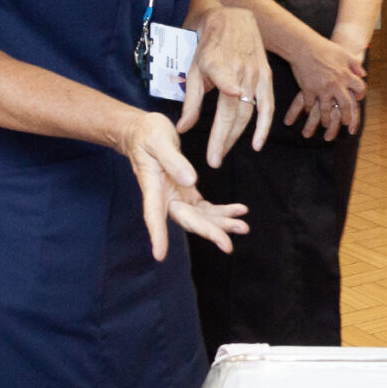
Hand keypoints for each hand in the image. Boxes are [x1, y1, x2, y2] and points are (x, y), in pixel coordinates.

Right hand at [117, 109, 249, 260]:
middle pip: (187, 220)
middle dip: (208, 232)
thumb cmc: (146, 134)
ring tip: (243, 227)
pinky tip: (240, 211)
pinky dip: (222, 211)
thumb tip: (191, 181)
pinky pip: (205, 207)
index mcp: (152, 187)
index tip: (160, 255)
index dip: (157, 235)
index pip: (153, 214)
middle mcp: (164, 198)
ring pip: (200, 217)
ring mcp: (176, 197)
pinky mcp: (186, 192)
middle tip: (228, 246)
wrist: (142, 131)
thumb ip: (174, 161)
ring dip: (221, 224)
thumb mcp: (159, 141)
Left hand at [178, 6, 273, 164]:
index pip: (222, 102)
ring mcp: (255, 75)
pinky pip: (268, 106)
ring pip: (248, 113)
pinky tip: (257, 144)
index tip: (215, 149)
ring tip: (224, 152)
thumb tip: (182, 129)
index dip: (221, 127)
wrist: (232, 19)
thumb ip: (191, 101)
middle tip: (214, 161)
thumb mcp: (194, 70)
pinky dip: (264, 127)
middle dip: (224, 140)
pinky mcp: (266, 76)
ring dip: (237, 136)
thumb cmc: (208, 45)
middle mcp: (240, 73)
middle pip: (234, 114)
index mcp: (219, 68)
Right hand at [283, 29, 366, 139]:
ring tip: (325, 123)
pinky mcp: (308, 90)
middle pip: (346, 105)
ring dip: (326, 119)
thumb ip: (355, 64)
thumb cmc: (324, 48)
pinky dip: (308, 109)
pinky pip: (309, 104)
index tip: (356, 98)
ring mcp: (321, 89)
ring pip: (326, 110)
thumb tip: (363, 74)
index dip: (360, 94)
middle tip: (345, 122)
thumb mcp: (344, 53)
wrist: (304, 46)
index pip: (360, 88)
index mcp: (346, 75)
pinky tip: (308, 111)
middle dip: (346, 117)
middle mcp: (336, 84)